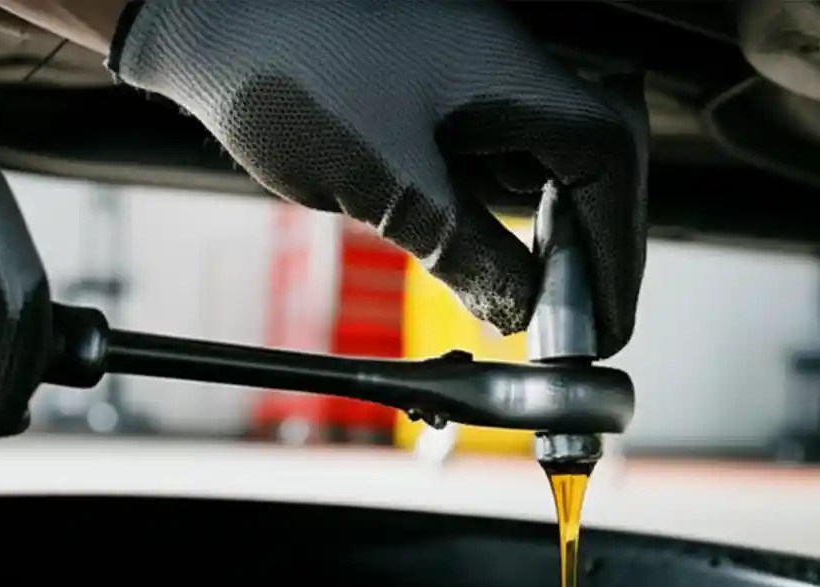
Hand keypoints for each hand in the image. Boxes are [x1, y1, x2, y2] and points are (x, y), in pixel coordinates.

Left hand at [109, 0, 646, 357]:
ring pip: (539, 165)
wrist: (201, 17)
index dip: (618, 249)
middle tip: (578, 323)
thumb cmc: (283, 66)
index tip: (608, 319)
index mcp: (512, 74)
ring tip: (538, 305)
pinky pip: (488, 160)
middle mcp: (501, 71)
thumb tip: (517, 305)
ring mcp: (464, 82)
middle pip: (589, 162)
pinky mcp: (426, 99)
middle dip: (591, 249)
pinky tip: (481, 256)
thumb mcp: (389, 184)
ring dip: (546, 235)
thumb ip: (466, 250)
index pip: (608, 161)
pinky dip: (496, 214)